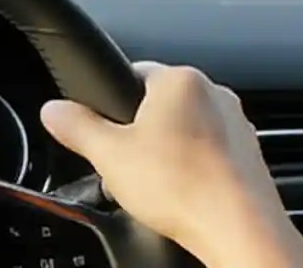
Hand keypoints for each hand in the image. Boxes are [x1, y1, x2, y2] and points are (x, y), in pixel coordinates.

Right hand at [40, 62, 302, 267]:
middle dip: (141, 132)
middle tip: (127, 164)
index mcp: (179, 80)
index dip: (113, 103)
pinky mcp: (249, 154)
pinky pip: (210, 154)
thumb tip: (53, 110)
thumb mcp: (109, 154)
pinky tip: (183, 194)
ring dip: (169, 152)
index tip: (105, 131)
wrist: (238, 228)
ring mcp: (237, 124)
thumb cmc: (181, 185)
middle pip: (161, 105)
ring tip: (156, 185)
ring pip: (187, 130)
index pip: (135, 73)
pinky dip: (194, 169)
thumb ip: (76, 126)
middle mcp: (214, 93)